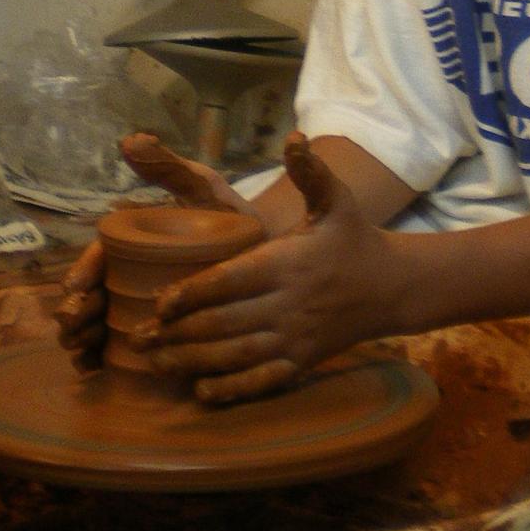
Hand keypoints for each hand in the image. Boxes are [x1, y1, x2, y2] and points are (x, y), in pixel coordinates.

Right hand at [55, 132, 262, 369]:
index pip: (97, 258)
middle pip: (91, 295)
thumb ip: (170, 169)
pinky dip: (100, 357)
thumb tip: (130, 140)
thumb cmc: (229, 216)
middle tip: (73, 327)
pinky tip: (94, 369)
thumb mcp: (201, 188)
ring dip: (82, 338)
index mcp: (132, 241)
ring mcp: (137, 303)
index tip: (76, 290)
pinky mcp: (154, 329)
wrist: (265, 253)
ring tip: (81, 351)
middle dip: (74, 312)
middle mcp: (128, 273)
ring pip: (98, 324)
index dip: (80, 275)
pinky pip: (118, 347)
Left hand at [135, 132, 408, 404]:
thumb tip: (294, 137)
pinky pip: (263, 381)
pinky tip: (200, 392)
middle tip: (136, 337)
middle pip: (225, 323)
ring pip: (236, 356)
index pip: (231, 281)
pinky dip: (231, 390)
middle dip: (177, 333)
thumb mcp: (337, 199)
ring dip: (192, 362)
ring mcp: (296, 338)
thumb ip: (311, 171)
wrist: (393, 286)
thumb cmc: (354, 238)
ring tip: (154, 363)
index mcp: (289, 263)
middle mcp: (290, 304)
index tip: (159, 301)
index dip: (193, 293)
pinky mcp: (303, 362)